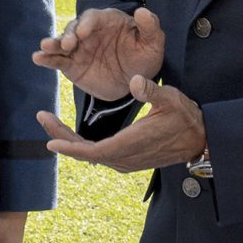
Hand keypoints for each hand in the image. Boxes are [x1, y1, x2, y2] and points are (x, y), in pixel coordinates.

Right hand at [33, 8, 164, 101]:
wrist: (133, 81)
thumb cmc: (144, 57)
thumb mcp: (153, 43)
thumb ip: (149, 26)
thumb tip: (141, 11)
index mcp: (107, 21)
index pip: (94, 17)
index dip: (87, 23)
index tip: (84, 32)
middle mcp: (89, 32)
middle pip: (74, 28)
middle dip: (69, 35)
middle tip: (68, 44)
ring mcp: (78, 48)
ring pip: (62, 43)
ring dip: (53, 44)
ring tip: (44, 47)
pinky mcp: (71, 65)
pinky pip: (57, 61)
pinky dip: (46, 59)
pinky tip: (38, 58)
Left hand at [37, 75, 205, 173]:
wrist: (199, 140)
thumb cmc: (185, 117)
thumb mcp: (171, 99)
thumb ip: (152, 91)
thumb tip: (135, 81)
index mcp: (132, 144)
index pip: (94, 151)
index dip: (71, 147)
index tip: (50, 140)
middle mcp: (125, 158)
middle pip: (85, 153)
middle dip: (61, 136)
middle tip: (42, 117)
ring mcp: (125, 162)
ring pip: (90, 155)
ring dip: (69, 140)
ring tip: (50, 121)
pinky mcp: (126, 160)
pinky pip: (98, 155)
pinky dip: (81, 145)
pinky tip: (70, 133)